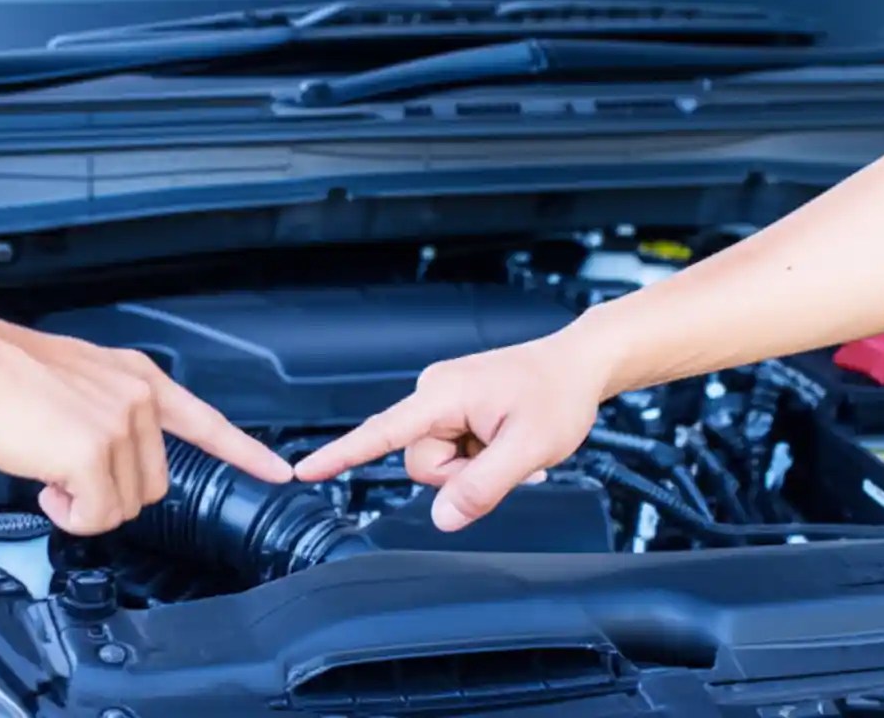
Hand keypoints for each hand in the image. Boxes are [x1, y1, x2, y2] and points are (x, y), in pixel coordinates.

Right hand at [0, 296, 291, 535]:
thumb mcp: (73, 382)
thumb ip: (106, 413)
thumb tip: (105, 459)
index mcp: (135, 377)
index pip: (205, 421)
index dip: (244, 452)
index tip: (277, 471)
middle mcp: (137, 399)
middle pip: (155, 484)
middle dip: (112, 492)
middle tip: (66, 474)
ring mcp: (120, 425)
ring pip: (127, 504)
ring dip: (87, 504)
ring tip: (49, 471)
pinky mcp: (94, 453)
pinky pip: (97, 516)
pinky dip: (71, 516)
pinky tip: (46, 487)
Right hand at [293, 333, 610, 531]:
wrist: (580, 364)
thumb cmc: (558, 394)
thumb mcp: (529, 449)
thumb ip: (482, 487)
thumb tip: (442, 519)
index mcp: (441, 395)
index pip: (381, 432)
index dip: (341, 456)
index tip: (304, 470)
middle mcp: (433, 393)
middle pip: (421, 463)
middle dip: (462, 474)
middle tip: (509, 457)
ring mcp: (443, 401)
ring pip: (439, 462)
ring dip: (476, 467)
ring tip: (515, 447)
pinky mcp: (454, 409)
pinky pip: (453, 450)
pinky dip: (480, 457)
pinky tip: (508, 443)